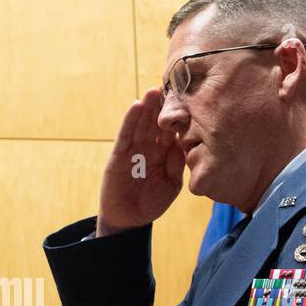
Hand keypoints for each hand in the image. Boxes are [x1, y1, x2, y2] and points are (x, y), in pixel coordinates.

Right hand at [97, 87, 185, 235]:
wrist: (128, 220)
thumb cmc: (151, 202)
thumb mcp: (171, 185)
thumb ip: (175, 165)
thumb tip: (181, 144)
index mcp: (163, 153)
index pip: (170, 130)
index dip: (177, 115)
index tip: (187, 98)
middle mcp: (148, 147)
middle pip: (155, 122)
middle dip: (161, 105)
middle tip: (170, 85)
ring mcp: (132, 150)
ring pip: (140, 124)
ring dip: (146, 107)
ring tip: (153, 90)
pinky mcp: (118, 156)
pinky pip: (125, 135)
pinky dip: (130, 121)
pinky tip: (136, 106)